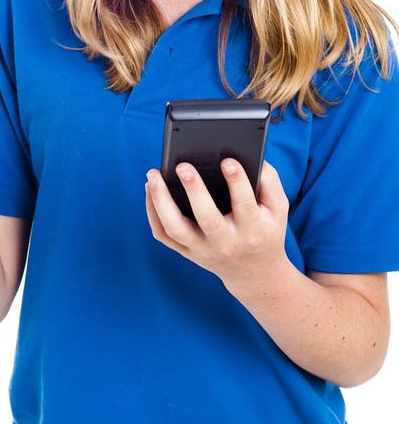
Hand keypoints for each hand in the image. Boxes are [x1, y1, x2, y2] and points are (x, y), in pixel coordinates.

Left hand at [145, 159, 289, 299]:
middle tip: (183, 166)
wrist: (254, 272)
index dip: (237, 182)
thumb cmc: (265, 229)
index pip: (245, 205)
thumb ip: (268, 180)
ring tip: (153, 175)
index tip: (227, 160)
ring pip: (175, 229)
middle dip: (194, 191)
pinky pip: (163, 235)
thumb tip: (247, 154)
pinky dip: (152, 212)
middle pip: (207, 219)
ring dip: (160, 201)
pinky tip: (150, 188)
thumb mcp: (278, 208)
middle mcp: (226, 242)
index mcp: (253, 229)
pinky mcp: (187, 252)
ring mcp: (203, 249)